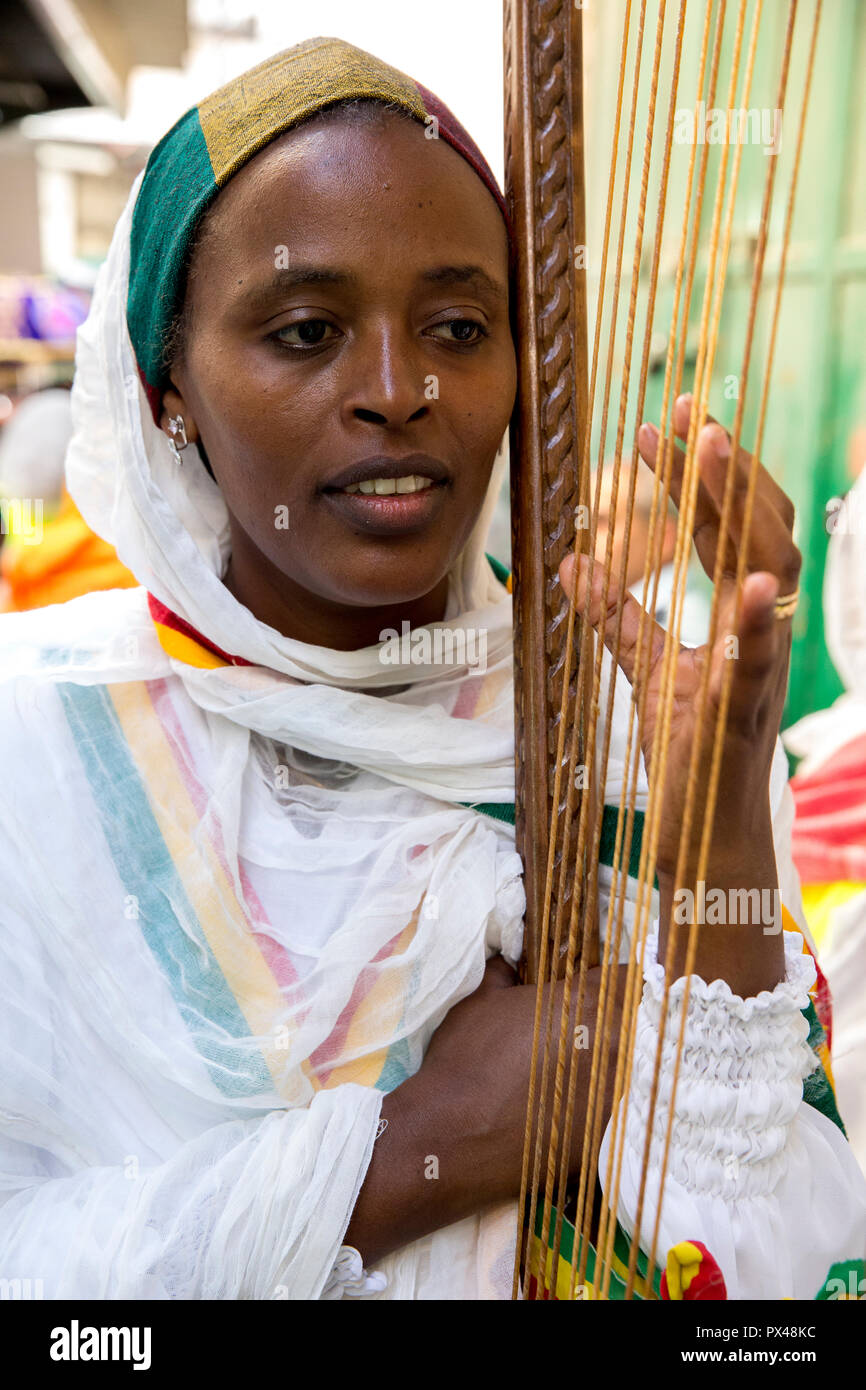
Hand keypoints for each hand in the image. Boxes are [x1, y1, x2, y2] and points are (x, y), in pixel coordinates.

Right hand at [346, 954, 625, 1264]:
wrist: (452, 1135)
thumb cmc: (466, 1060)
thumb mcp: (482, 1000)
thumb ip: (508, 974)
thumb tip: (513, 962)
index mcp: (587, 1003)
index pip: (630, 978)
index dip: (618, 984)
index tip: (606, 993)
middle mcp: (615, 1045)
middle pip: (641, 1024)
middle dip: (622, 1026)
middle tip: (595, 1037)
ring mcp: (618, 1094)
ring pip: (640, 1073)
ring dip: (620, 1071)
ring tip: (588, 1079)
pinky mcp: (611, 1139)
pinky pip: (625, 1118)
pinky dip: (611, 1114)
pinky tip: (583, 1117)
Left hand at [560, 393, 798, 992]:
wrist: (706, 831)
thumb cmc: (688, 745)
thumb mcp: (646, 667)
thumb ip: (616, 614)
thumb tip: (572, 557)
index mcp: (740, 611)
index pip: (728, 524)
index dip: (705, 471)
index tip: (673, 416)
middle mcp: (761, 627)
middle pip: (759, 530)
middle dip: (725, 469)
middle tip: (688, 414)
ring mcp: (761, 664)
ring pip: (769, 576)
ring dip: (742, 513)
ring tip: (713, 455)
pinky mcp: (747, 710)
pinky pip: (761, 659)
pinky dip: (755, 620)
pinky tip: (746, 581)